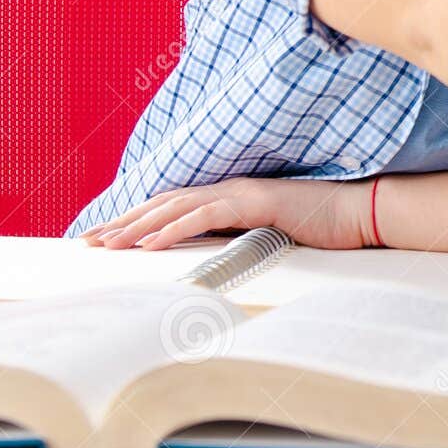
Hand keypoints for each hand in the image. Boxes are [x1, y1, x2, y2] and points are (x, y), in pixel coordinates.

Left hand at [80, 178, 374, 250]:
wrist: (360, 213)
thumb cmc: (323, 227)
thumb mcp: (272, 235)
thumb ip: (242, 239)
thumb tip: (213, 259)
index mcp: (232, 195)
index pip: (174, 205)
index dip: (137, 219)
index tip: (106, 236)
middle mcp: (230, 188)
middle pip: (164, 202)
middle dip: (123, 221)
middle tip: (87, 240)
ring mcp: (242, 192)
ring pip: (176, 206)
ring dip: (138, 226)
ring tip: (107, 244)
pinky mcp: (255, 202)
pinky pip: (204, 215)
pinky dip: (172, 228)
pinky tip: (149, 243)